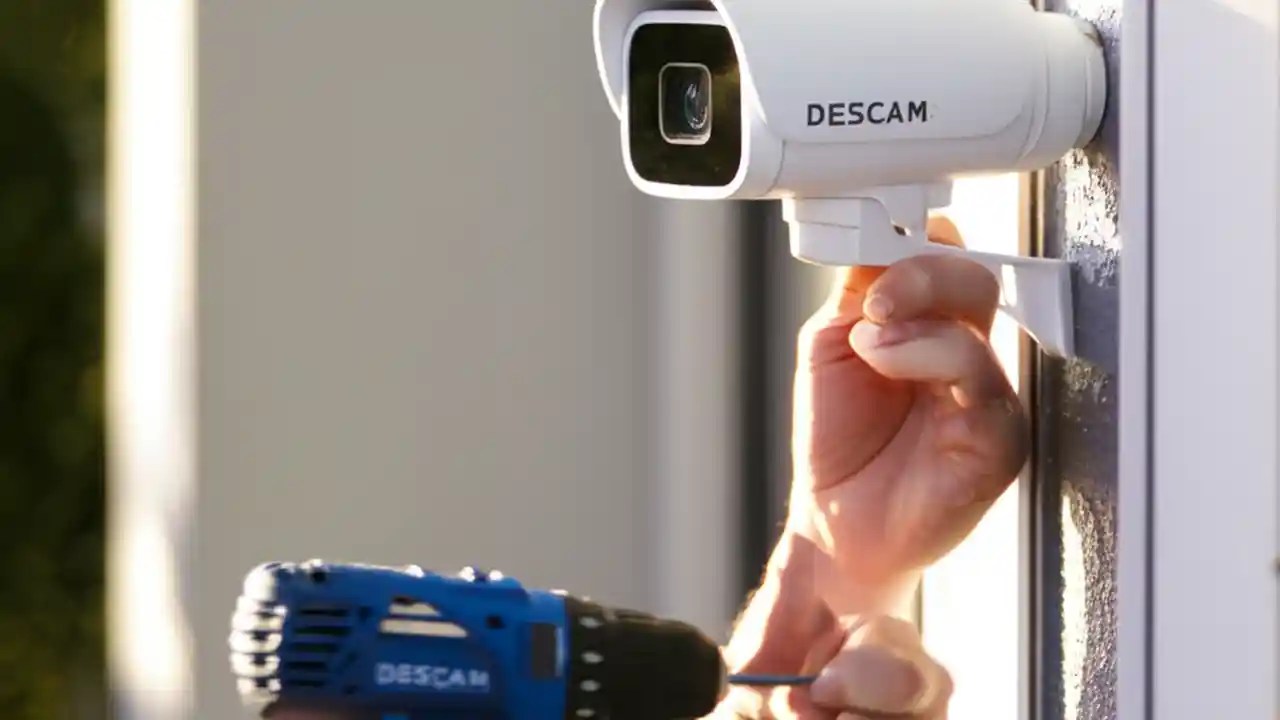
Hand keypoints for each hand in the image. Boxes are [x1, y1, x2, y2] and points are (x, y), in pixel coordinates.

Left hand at [720, 216, 1026, 716]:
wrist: (837, 521)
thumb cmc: (839, 441)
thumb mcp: (832, 345)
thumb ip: (859, 292)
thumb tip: (879, 239)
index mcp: (932, 325)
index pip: (947, 257)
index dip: (917, 240)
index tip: (876, 235)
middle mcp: (966, 352)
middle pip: (973, 275)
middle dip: (921, 269)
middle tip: (876, 295)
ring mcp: (987, 393)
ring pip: (977, 317)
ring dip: (914, 312)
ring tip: (869, 340)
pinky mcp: (999, 438)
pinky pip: (981, 377)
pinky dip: (926, 354)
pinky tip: (885, 361)